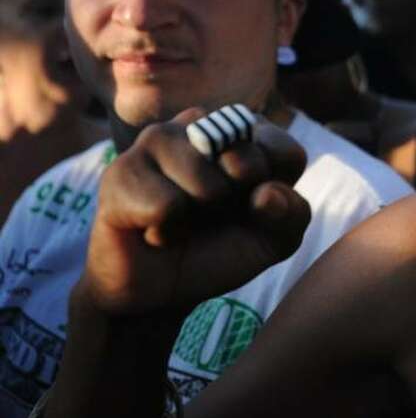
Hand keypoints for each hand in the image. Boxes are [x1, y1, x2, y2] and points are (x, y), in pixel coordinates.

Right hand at [77, 107, 310, 317]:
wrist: (158, 292)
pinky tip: (151, 228)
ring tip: (179, 220)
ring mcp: (158, 140)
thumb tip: (266, 193)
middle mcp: (203, 124)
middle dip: (235, 207)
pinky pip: (166, 206)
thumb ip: (292, 216)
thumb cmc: (219, 251)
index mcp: (245, 133)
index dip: (275, 195)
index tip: (251, 209)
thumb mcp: (272, 241)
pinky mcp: (122, 170)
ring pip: (206, 186)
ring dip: (198, 221)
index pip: (285, 153)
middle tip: (208, 215)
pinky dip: (166, 232)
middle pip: (247, 164)